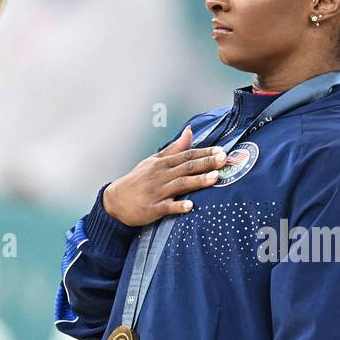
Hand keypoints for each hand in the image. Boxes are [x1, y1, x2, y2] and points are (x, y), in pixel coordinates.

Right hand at [102, 126, 230, 226]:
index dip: (204, 153)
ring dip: (198, 181)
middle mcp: (161, 175)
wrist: (115, 201)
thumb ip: (174, 148)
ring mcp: (157, 192)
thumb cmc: (137, 180)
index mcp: (162, 163)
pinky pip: (167, 207)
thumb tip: (190, 131)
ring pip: (180, 185)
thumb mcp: (154, 161)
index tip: (221, 150)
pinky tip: (190, 207)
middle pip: (187, 167)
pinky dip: (178, 206)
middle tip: (224, 159)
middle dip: (207, 163)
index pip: (187, 155)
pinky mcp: (152, 208)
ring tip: (215, 178)